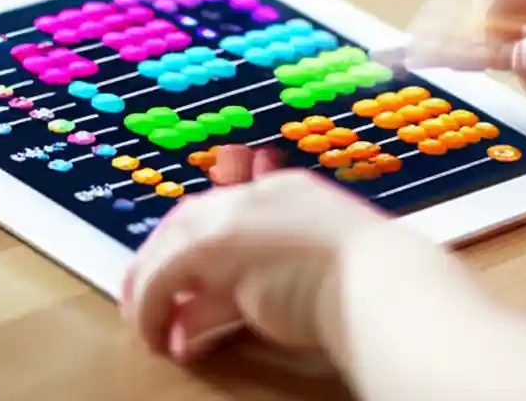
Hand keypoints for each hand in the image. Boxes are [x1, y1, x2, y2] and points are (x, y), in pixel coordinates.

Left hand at [120, 149, 392, 361]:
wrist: (378, 283)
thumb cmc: (367, 287)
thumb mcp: (312, 273)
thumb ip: (268, 283)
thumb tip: (232, 310)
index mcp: (288, 191)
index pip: (226, 211)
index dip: (199, 245)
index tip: (186, 276)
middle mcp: (256, 195)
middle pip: (189, 220)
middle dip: (162, 261)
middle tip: (146, 298)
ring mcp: (234, 215)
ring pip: (170, 244)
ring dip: (151, 288)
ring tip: (146, 325)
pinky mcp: (212, 245)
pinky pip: (162, 275)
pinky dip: (151, 305)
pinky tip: (156, 333)